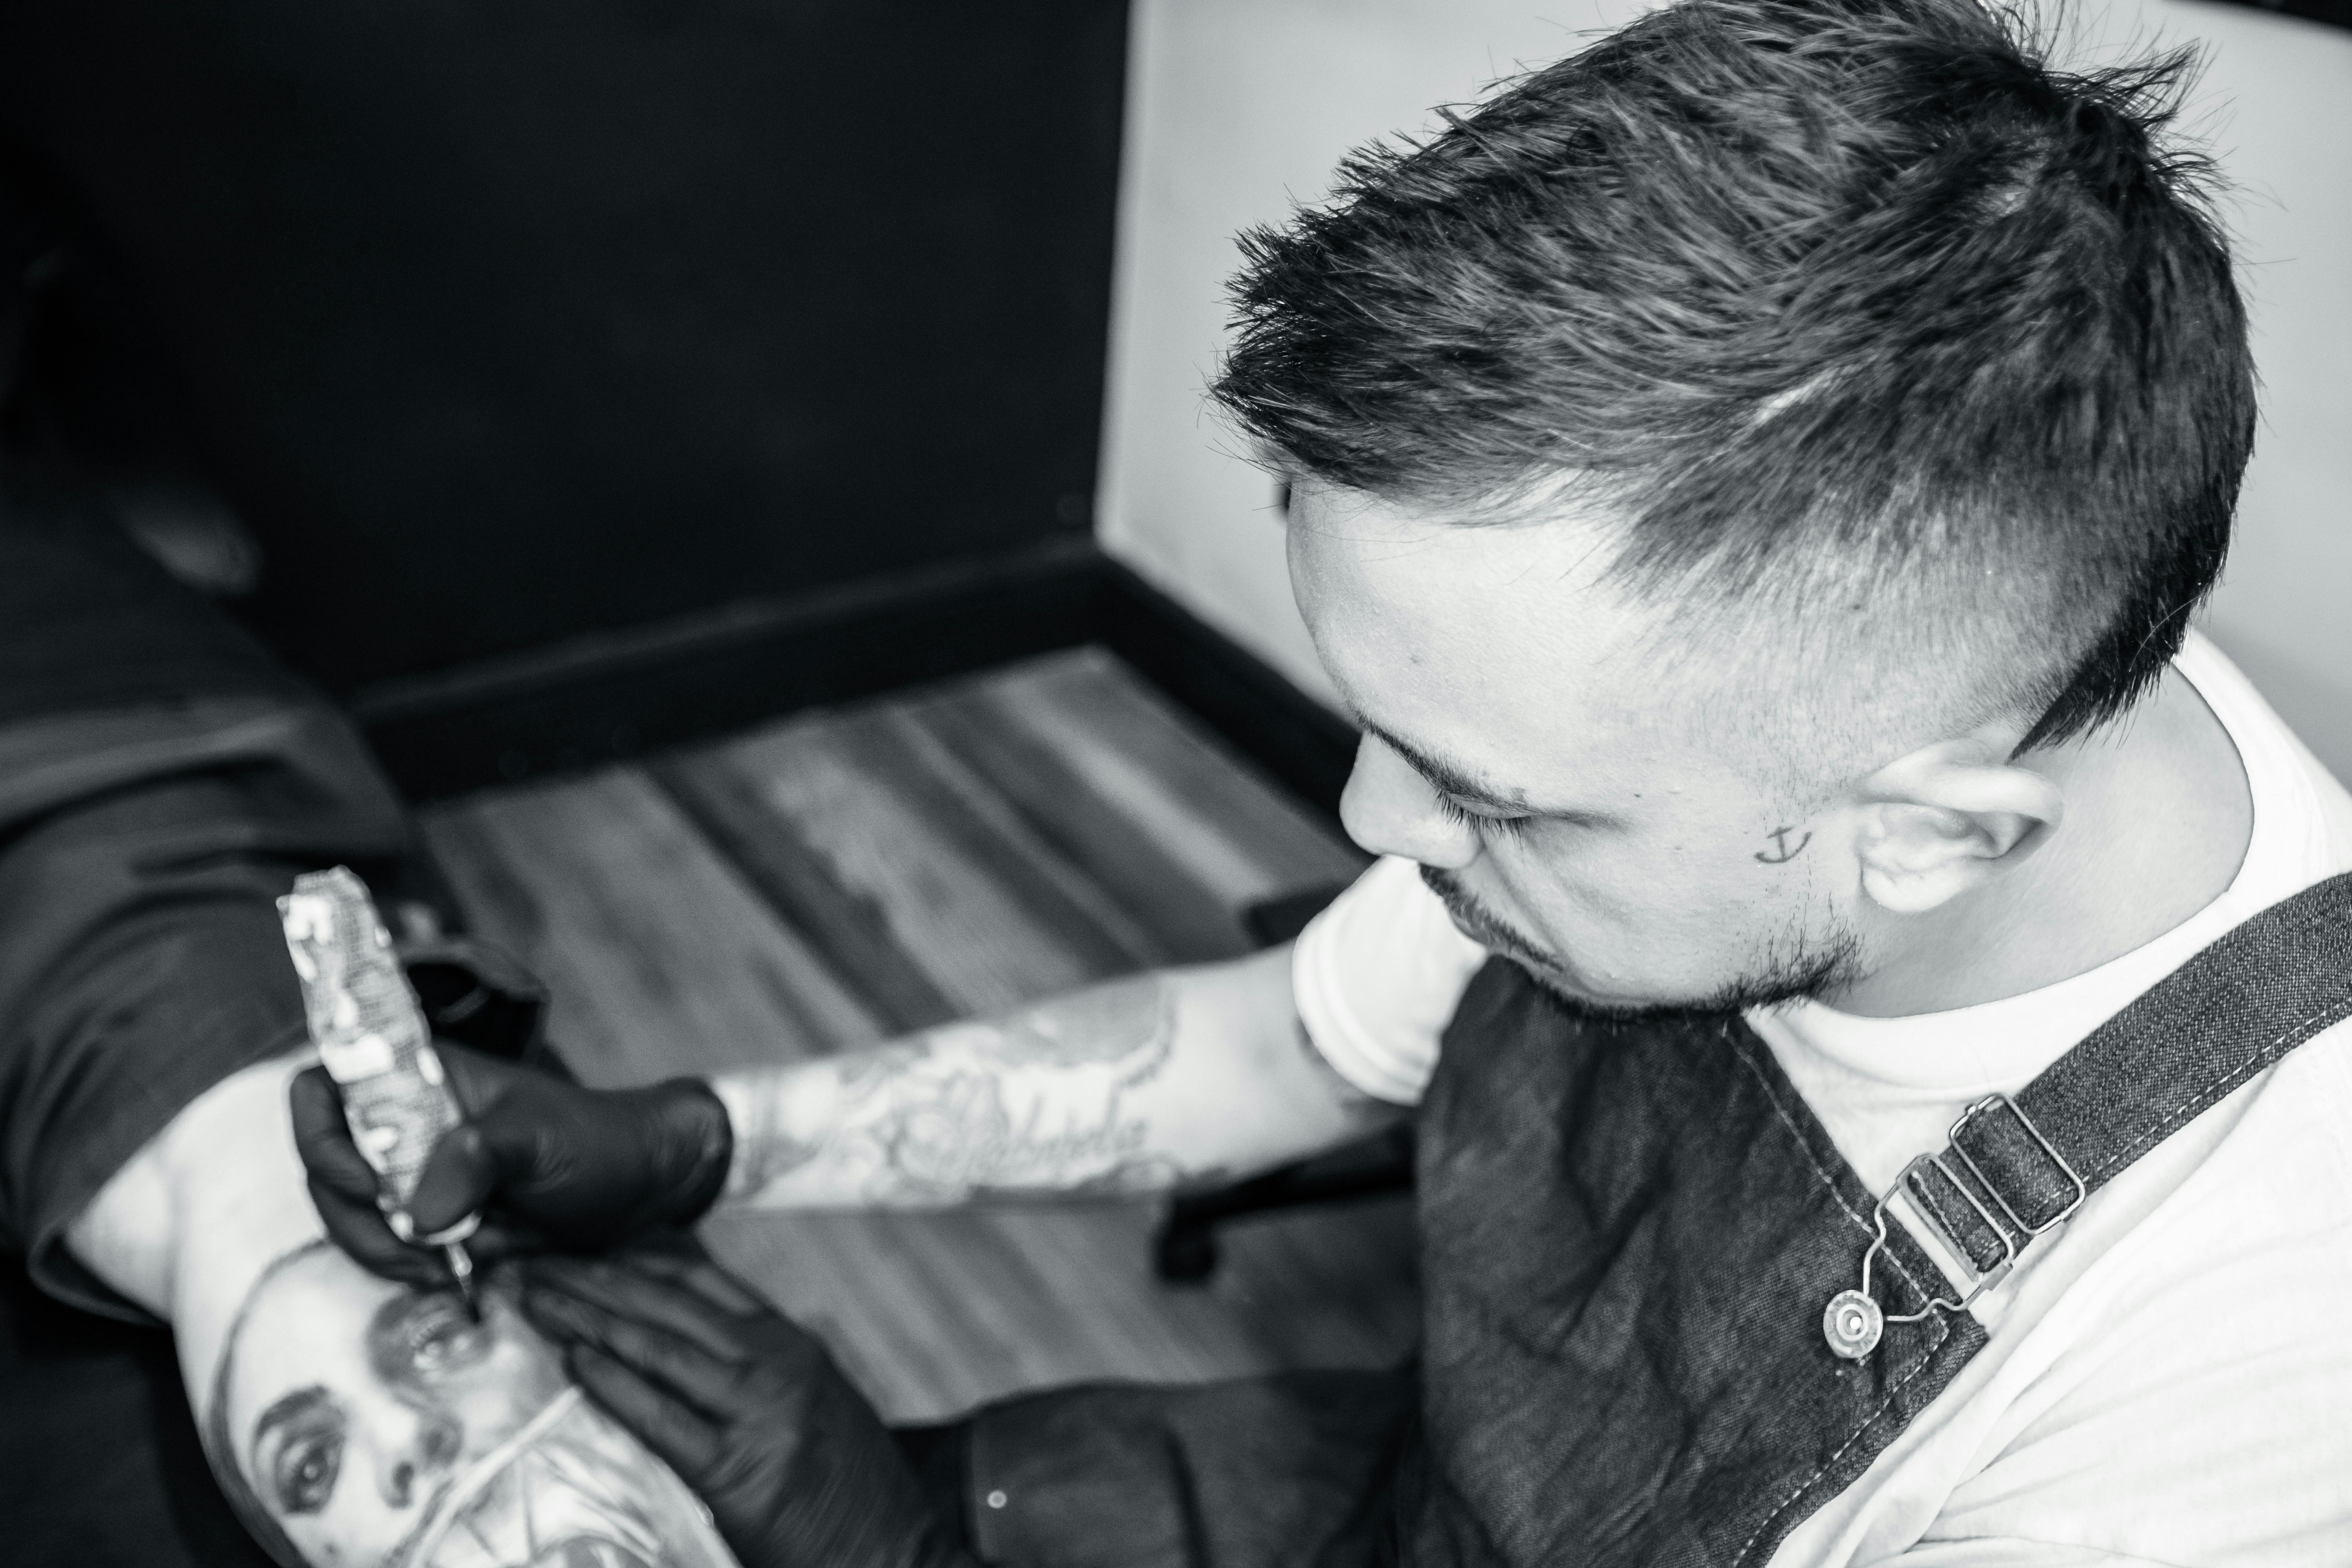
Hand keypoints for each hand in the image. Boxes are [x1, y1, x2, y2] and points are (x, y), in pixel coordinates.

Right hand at [290, 1045, 733, 1287]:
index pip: (321, 1088)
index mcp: (418, 1077)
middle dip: (367, 1218)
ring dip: (394, 1250)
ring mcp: (407, 1177)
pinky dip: (414, 1268)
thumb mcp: (541, 1138)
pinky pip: (384, 1252)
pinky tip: (462, 1269)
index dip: (320, 1138)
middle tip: (428, 1241)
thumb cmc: (596, 1143)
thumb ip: (478, 1157)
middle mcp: (400, 1124)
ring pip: (349, 1220)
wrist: (637, 1193)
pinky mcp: (424, 1224)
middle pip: (324, 1172)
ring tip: (460, 1256)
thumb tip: (419, 1211)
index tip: (367, 1184)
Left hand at [521, 1253, 968, 1567]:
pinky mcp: (736, 1471)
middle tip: (529, 1261)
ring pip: (656, 1347)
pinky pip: (659, 1417)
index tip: (576, 1243)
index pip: (698, 1277)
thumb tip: (679, 1333)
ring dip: (585, 1318)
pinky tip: (572, 1361)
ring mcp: (758, 1412)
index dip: (629, 1256)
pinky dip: (611, 1384)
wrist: (895, 1545)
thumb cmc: (848, 1479)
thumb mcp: (812, 1395)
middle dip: (591, 1278)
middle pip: (665, 1302)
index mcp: (789, 1340)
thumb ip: (755, 1361)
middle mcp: (775, 1362)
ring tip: (532, 1297)